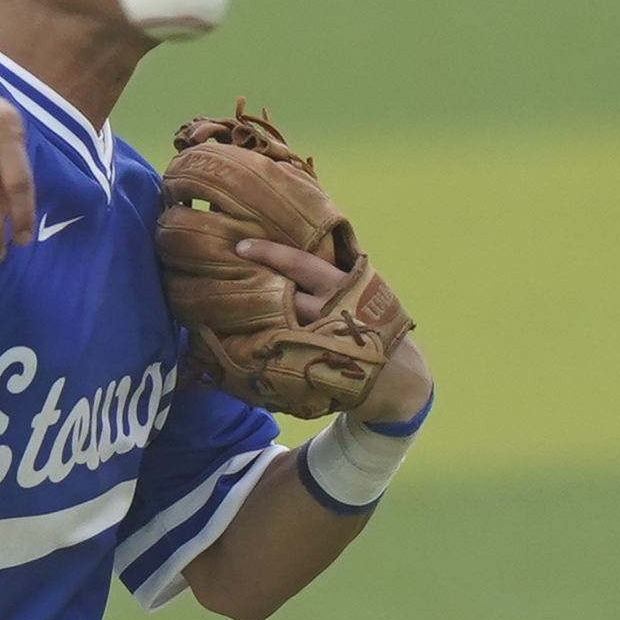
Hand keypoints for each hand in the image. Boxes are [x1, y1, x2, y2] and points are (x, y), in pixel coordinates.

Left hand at [234, 238, 431, 423]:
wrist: (399, 378)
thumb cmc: (374, 323)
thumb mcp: (365, 291)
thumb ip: (332, 273)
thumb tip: (299, 241)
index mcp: (346, 288)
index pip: (302, 264)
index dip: (270, 253)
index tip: (240, 246)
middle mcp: (332, 314)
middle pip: (284, 298)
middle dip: (254, 288)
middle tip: (221, 277)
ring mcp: (321, 344)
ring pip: (276, 327)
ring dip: (251, 320)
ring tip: (220, 311)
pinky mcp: (313, 370)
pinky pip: (276, 359)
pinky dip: (255, 351)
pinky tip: (231, 348)